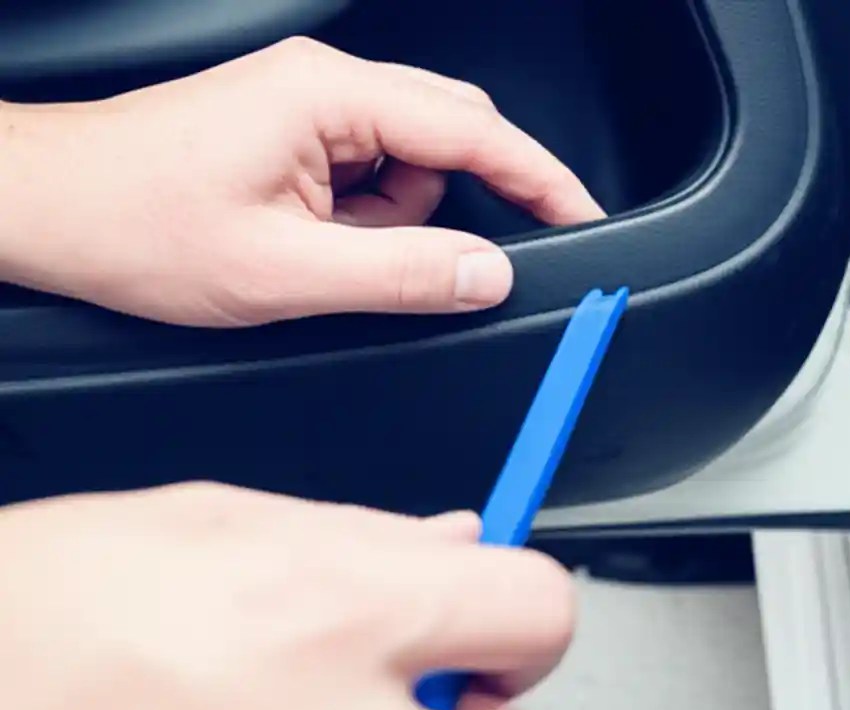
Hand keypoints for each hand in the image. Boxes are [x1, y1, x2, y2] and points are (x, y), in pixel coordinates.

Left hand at [0, 37, 603, 326]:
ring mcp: (305, 103)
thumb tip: (486, 274)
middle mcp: (323, 85)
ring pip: (409, 162)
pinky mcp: (290, 129)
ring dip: (394, 221)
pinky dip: (362, 217)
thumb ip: (401, 273)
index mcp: (329, 98)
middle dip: (450, 210)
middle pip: (448, 137)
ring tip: (323, 257)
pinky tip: (311, 243)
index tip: (585, 217)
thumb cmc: (131, 223)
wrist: (43, 208)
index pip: (474, 133)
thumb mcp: (282, 272)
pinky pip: (367, 171)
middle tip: (432, 268)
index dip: (541, 180)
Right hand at [0, 482, 574, 709]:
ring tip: (303, 700)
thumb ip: (364, 536)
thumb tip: (455, 540)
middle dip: (468, 697)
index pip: (538, 610)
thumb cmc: (59, 605)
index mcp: (348, 607)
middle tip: (397, 682)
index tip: (498, 627)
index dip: (522, 614)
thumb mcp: (222, 521)